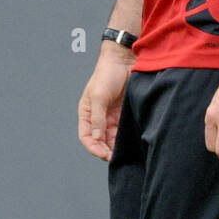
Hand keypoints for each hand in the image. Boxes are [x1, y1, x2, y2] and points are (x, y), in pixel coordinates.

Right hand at [78, 46, 133, 160]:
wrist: (124, 60)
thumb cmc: (107, 74)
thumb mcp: (99, 96)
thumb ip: (97, 118)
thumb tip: (96, 138)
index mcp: (87, 113)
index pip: (86, 136)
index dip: (93, 148)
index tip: (104, 155)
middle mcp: (99, 117)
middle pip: (100, 140)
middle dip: (106, 150)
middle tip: (115, 158)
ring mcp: (112, 116)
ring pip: (113, 138)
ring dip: (117, 146)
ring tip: (124, 153)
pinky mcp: (125, 114)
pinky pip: (124, 130)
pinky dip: (126, 138)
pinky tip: (131, 144)